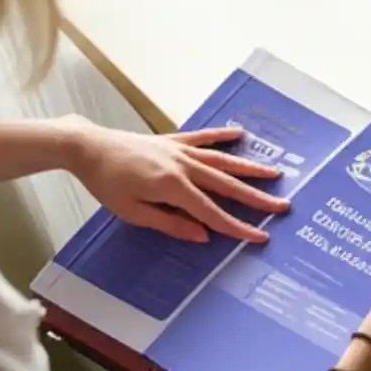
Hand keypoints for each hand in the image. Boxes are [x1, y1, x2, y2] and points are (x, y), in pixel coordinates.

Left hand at [59, 116, 288, 243]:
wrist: (88, 148)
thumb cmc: (106, 184)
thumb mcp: (133, 212)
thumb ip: (171, 223)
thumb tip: (203, 234)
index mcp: (173, 187)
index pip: (212, 212)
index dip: (238, 226)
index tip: (260, 236)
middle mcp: (183, 166)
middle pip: (227, 185)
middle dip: (256, 197)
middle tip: (282, 206)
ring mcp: (180, 151)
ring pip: (222, 160)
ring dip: (249, 168)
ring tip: (274, 173)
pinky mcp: (173, 140)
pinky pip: (203, 137)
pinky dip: (222, 135)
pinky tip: (241, 134)